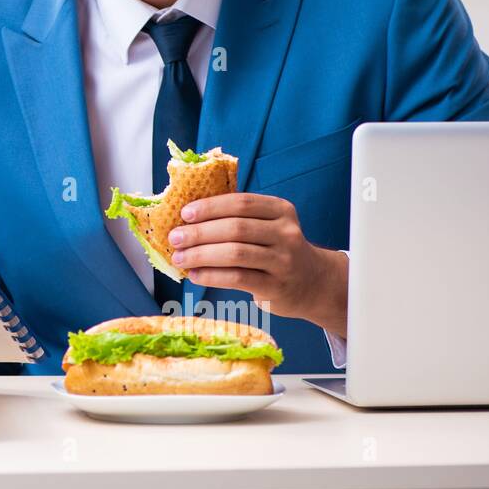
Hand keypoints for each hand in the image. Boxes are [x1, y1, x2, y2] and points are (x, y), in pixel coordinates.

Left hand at [167, 192, 347, 335]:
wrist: (314, 283)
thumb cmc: (277, 250)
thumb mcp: (269, 226)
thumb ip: (238, 218)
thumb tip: (188, 219)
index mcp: (280, 210)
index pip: (241, 202)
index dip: (210, 207)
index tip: (185, 214)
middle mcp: (286, 233)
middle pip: (235, 228)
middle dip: (199, 232)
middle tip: (175, 238)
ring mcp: (283, 260)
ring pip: (235, 253)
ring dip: (201, 255)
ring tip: (180, 258)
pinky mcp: (276, 286)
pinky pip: (237, 278)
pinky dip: (211, 276)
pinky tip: (195, 275)